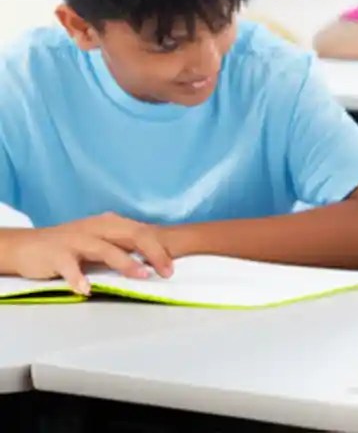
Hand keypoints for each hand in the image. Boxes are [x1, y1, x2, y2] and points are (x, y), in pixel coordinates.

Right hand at [5, 213, 173, 294]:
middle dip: (153, 253)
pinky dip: (78, 278)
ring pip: (104, 249)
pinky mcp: (56, 254)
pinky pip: (69, 266)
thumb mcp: (100, 241)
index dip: (160, 249)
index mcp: (110, 224)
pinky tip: (86, 289)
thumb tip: (155, 259)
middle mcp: (96, 228)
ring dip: (125, 262)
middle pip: (131, 236)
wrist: (27, 246)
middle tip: (167, 273)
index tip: (173, 267)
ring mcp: (76, 240)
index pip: (142, 233)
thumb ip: (123, 247)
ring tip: (142, 275)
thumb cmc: (70, 246)